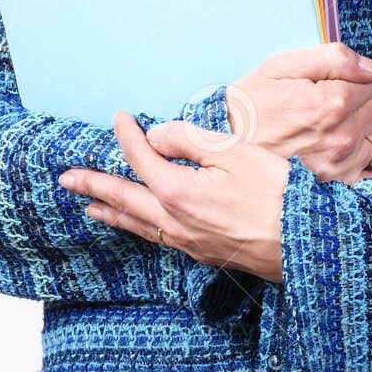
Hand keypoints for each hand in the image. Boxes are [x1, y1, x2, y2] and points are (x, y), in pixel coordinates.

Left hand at [58, 110, 289, 281]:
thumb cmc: (276, 193)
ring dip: (110, 212)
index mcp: (177, 191)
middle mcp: (173, 221)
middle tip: (66, 178)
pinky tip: (140, 226)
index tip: (120, 117)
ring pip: (137, 224)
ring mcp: (187, 241)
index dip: (127, 135)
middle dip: (93, 185)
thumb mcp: (235, 152)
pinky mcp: (203, 253)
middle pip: (123, 199)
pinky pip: (156, 238)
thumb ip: (190, 139)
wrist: (306, 245)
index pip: (141, 158)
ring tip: (90, 207)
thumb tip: (158, 136)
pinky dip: (137, 228)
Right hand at [170, 41, 371, 183]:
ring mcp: (341, 167)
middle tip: (328, 107)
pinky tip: (345, 156)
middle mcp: (341, 137)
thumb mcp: (280, 67)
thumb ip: (332, 59)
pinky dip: (367, 163)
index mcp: (329, 103)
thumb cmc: (248, 107)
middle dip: (359, 102)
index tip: (332, 84)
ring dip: (365, 131)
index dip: (353, 77)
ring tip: (333, 131)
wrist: (221, 153)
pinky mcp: (339, 189)